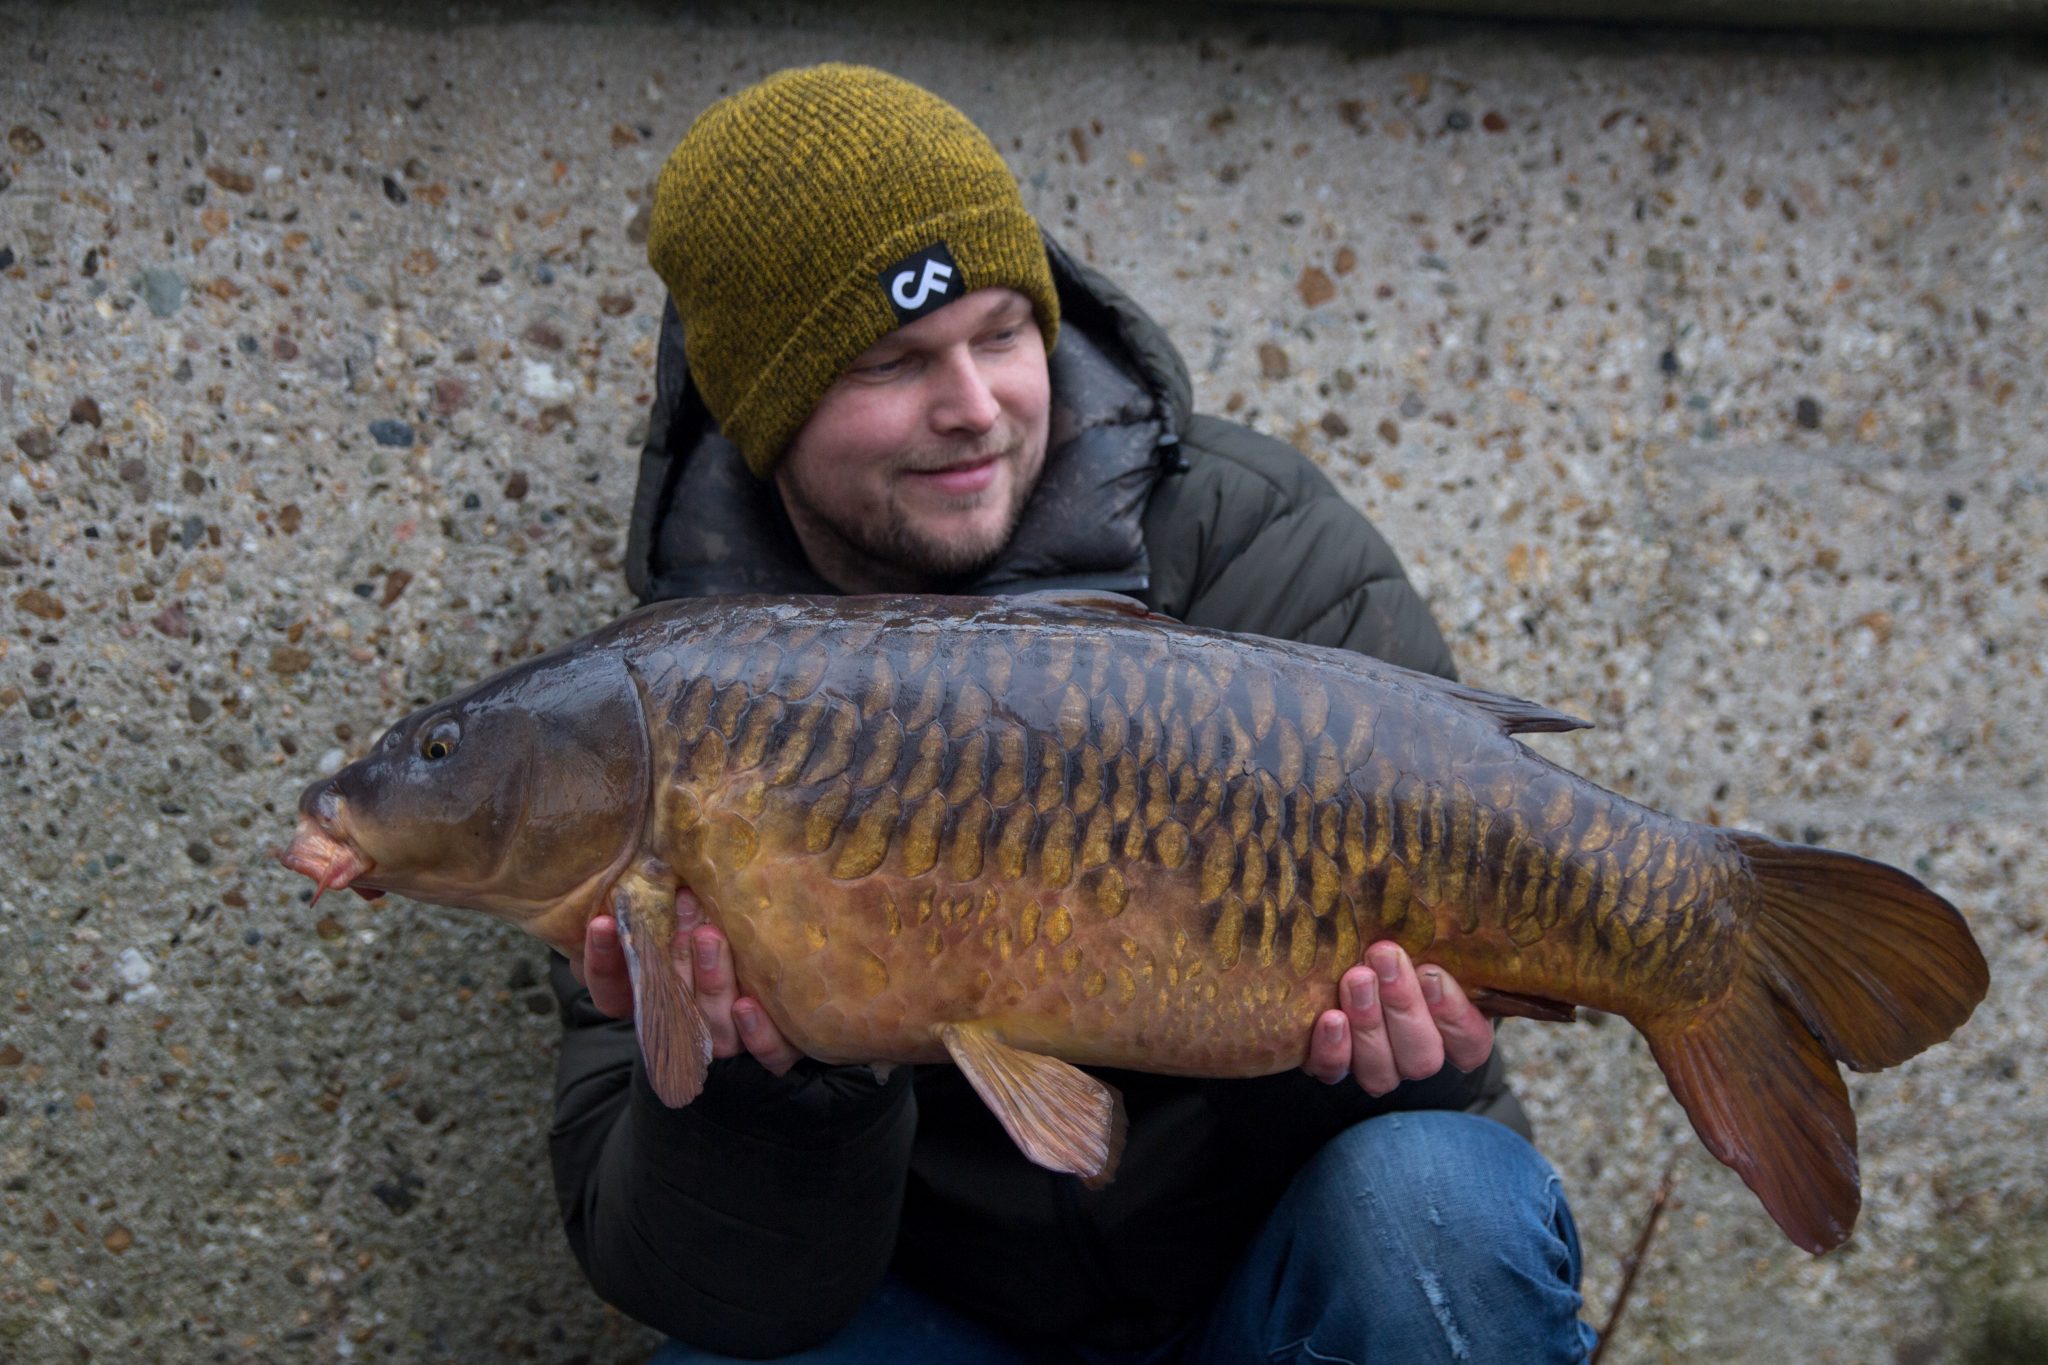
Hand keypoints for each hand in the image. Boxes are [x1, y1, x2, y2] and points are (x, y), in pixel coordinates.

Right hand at [570, 889, 801, 1075]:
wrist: (779, 977)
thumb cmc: (716, 926)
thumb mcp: (682, 912)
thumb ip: (664, 895)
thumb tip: (655, 848)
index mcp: (650, 997)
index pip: (610, 989)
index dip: (602, 960)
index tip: (602, 921)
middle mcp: (685, 1025)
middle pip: (668, 1004)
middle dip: (671, 957)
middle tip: (680, 907)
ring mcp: (726, 1039)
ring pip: (712, 1027)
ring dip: (709, 982)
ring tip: (711, 937)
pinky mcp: (770, 1048)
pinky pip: (765, 1055)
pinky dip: (757, 1034)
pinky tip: (749, 1006)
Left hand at [1304, 941, 1493, 1094]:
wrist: (1344, 952)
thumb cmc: (1403, 941)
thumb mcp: (1427, 939)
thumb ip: (1439, 936)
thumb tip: (1457, 894)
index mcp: (1456, 1031)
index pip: (1470, 1042)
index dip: (1453, 1014)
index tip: (1431, 972)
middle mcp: (1417, 1055)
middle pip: (1423, 1056)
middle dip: (1403, 1005)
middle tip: (1384, 957)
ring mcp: (1377, 1066)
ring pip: (1382, 1071)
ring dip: (1369, 1022)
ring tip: (1356, 978)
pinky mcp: (1335, 1065)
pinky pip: (1334, 1072)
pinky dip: (1333, 1049)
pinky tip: (1330, 1018)